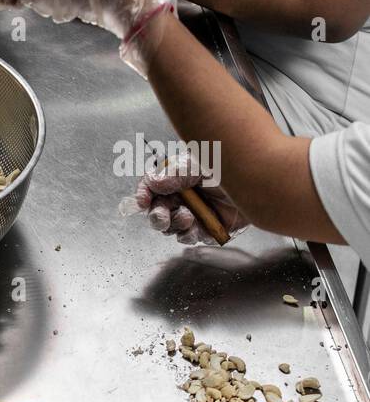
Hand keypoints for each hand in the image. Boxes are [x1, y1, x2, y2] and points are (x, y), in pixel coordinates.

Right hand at [134, 152, 248, 244]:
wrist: (260, 187)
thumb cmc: (233, 170)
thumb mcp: (201, 164)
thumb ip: (174, 173)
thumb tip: (153, 182)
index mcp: (177, 179)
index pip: (151, 187)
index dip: (143, 194)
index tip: (142, 201)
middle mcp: (183, 197)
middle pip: (157, 211)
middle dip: (156, 216)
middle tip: (161, 217)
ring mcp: (194, 214)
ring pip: (170, 227)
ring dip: (174, 225)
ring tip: (187, 217)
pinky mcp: (206, 229)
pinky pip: (189, 237)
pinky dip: (188, 235)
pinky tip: (194, 227)